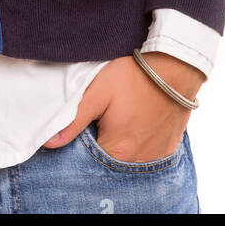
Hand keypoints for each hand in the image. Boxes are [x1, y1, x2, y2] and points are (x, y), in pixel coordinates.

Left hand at [44, 52, 205, 161]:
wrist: (175, 66)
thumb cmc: (134, 76)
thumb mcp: (97, 93)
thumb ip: (73, 120)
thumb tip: (49, 142)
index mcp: (117, 150)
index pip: (90, 157)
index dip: (87, 137)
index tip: (93, 118)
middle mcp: (138, 160)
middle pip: (111, 157)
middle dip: (106, 138)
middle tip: (111, 113)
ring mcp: (156, 155)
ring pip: (131, 156)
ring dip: (125, 141)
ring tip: (126, 114)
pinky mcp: (170, 147)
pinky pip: (150, 152)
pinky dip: (143, 140)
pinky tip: (142, 120)